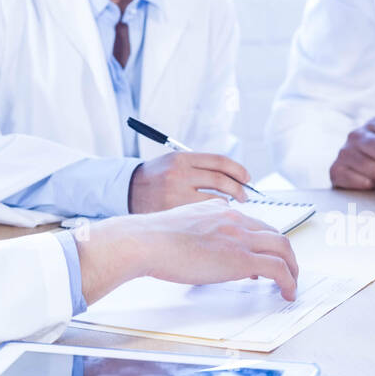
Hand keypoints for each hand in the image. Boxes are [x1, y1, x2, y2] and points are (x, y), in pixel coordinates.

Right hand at [77, 199, 299, 303]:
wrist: (146, 241)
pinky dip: (289, 281)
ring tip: (292, 284)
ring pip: (283, 248)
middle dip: (284, 253)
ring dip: (292, 267)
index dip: (262, 242)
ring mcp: (240, 237)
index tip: (261, 258)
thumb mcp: (180, 225)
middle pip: (274, 233)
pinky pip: (278, 268)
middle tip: (285, 270)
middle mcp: (234, 219)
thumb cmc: (153, 238)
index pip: (253, 223)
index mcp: (218, 209)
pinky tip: (288, 293)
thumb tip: (206, 248)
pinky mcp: (242, 258)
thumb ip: (198, 230)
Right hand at [128, 152, 250, 212]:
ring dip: (228, 204)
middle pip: (221, 181)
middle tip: (244, 195)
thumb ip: (201, 166)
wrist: (127, 190)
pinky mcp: (173, 213)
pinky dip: (214, 215)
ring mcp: (175, 195)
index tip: (247, 178)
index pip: (220, 162)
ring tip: (230, 206)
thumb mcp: (175, 162)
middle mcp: (179, 174)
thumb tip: (235, 175)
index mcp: (182, 158)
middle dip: (239, 189)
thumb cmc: (157, 177)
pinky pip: (203, 215)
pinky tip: (215, 216)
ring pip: (216, 200)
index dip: (238, 170)